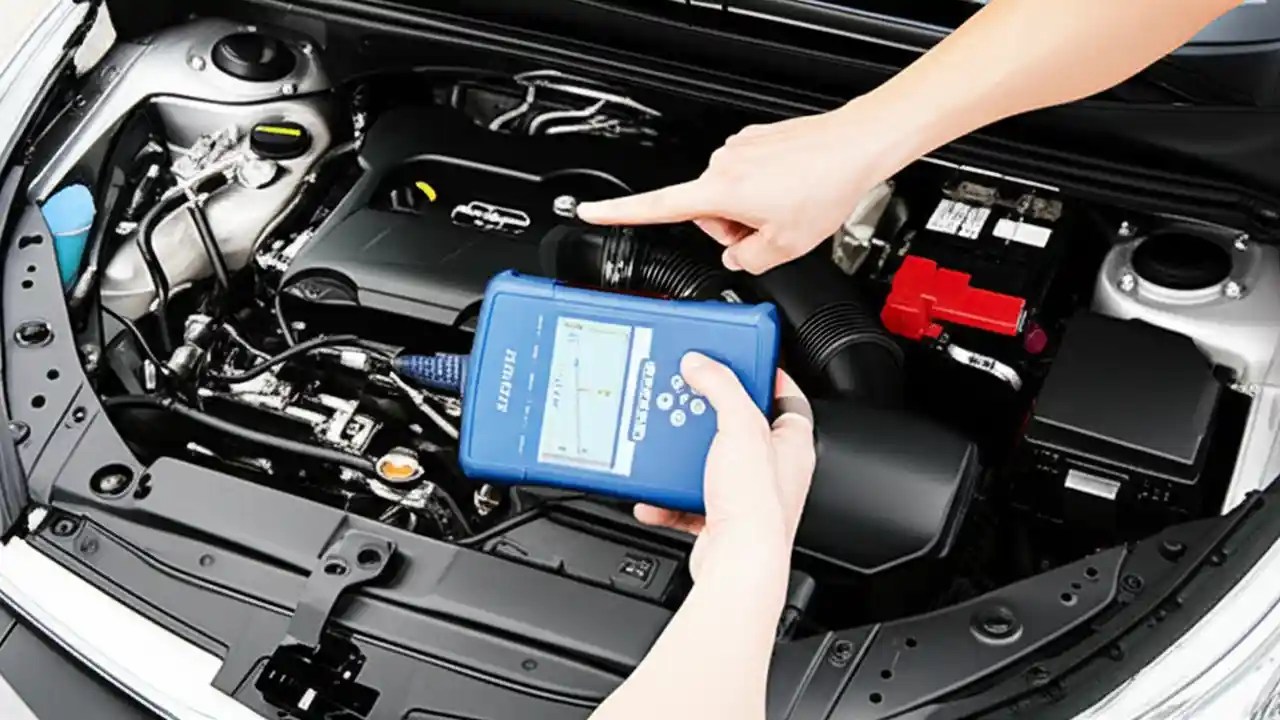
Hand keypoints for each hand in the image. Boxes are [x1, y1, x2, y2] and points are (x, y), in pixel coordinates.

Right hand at [576, 100, 909, 274]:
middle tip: (769, 232)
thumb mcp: (786, 246)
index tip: (590, 211)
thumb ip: (750, 261)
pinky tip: (792, 192)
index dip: (618, 213)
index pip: (655, 207)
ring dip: (752, 212)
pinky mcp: (757, 142)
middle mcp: (722, 166)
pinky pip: (749, 177)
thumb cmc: (824, 186)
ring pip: (730, 196)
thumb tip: (739, 257)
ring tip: (787, 210)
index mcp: (718, 192)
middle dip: (733, 229)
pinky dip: (766, 191)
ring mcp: (739, 151)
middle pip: (706, 213)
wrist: (855, 145)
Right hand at [635, 353, 815, 580]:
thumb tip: (702, 363)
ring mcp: (745, 496)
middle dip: (708, 414)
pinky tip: (655, 494)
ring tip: (665, 443)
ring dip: (684, 456)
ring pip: (710, 463)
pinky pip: (688, 500)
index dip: (763, 375)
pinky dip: (668, 497)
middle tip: (687, 398)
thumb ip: (721, 388)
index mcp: (791, 444)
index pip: (785, 396)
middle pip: (738, 426)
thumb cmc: (756, 507)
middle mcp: (772, 470)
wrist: (737, 565)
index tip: (739, 360)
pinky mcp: (719, 518)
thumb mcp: (740, 428)